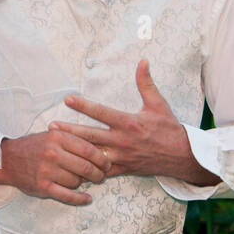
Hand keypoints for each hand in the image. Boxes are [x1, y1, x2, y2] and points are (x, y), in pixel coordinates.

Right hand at [0, 129, 111, 204]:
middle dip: (98, 174)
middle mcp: (52, 153)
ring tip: (79, 180)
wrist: (6, 159)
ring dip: (81, 183)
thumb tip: (100, 150)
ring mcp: (47, 171)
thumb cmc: (33, 147)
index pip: (88, 150)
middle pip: (85, 167)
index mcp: (57, 138)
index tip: (107, 164)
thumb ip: (73, 140)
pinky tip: (87, 198)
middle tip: (101, 176)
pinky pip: (67, 195)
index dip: (102, 159)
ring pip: (76, 181)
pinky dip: (80, 199)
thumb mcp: (52, 136)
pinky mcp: (42, 186)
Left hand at [61, 59, 219, 184]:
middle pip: (91, 135)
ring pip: (93, 154)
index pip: (101, 112)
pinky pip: (102, 172)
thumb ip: (146, 83)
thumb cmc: (169, 129)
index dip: (84, 105)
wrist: (182, 156)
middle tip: (51, 127)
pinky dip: (87, 171)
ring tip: (56, 147)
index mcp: (129, 122)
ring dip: (74, 151)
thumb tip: (143, 61)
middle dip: (70, 131)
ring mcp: (121, 157)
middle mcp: (122, 140)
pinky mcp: (123, 169)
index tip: (67, 98)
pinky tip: (71, 170)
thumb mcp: (158, 104)